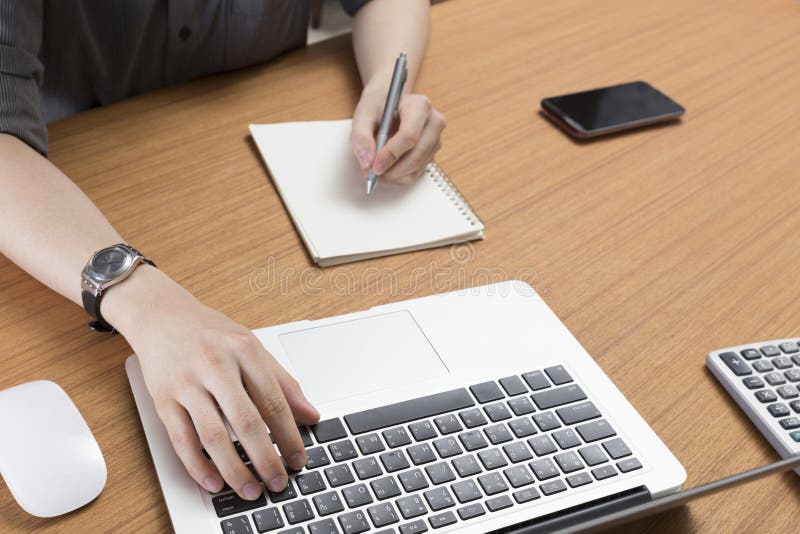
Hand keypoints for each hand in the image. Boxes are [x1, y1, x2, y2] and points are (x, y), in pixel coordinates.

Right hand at [103, 266, 318, 499]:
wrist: (162, 315)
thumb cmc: (211, 333)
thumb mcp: (252, 347)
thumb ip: (283, 382)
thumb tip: (310, 415)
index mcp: (245, 351)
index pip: (274, 402)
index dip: (289, 436)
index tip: (298, 459)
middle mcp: (216, 366)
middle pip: (246, 422)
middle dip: (266, 459)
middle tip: (278, 482)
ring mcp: (187, 383)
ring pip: (213, 436)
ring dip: (234, 469)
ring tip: (250, 490)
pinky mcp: (163, 399)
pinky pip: (181, 439)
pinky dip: (198, 465)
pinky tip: (214, 481)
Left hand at [350, 84, 446, 183]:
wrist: (389, 105)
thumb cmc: (378, 106)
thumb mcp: (363, 115)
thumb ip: (361, 137)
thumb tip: (367, 162)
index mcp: (419, 106)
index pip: (409, 136)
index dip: (391, 154)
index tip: (374, 167)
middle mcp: (433, 122)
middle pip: (416, 155)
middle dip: (391, 170)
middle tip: (371, 175)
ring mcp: (435, 139)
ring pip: (416, 168)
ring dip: (393, 175)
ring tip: (375, 171)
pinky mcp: (431, 153)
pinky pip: (416, 173)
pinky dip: (398, 177)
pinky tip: (386, 169)